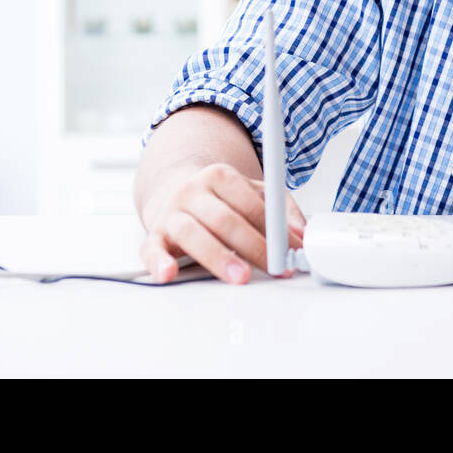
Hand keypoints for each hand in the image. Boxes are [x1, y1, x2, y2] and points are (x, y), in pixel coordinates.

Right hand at [139, 162, 306, 284]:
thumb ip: (280, 209)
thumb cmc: (219, 200)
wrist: (173, 192)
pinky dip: (159, 263)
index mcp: (219, 177)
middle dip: (253, 245)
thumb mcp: (252, 193)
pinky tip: (169, 273)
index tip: (292, 249)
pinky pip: (152, 250)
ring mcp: (171, 214)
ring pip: (193, 234)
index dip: (275, 229)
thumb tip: (301, 233)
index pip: (251, 204)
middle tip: (274, 266)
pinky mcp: (154, 237)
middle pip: (225, 220)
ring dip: (219, 256)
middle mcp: (192, 192)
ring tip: (240, 276)